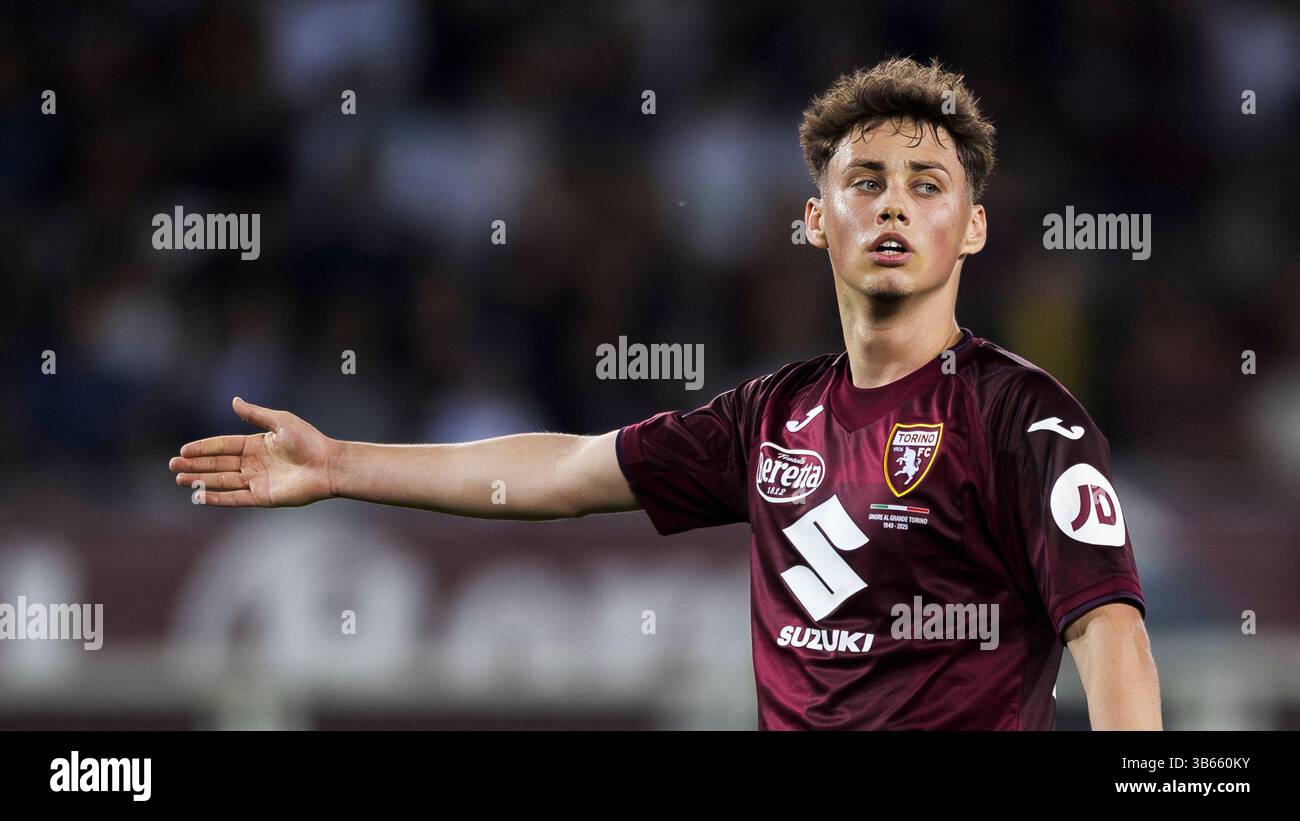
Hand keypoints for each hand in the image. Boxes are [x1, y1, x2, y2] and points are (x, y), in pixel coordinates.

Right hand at [169, 397, 337, 506]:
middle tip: (172, 466)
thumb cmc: (309, 441)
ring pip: (222, 481)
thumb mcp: (281, 421)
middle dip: (195, 465)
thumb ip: (256, 414)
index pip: (223, 446)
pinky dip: (217, 498)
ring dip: (201, 480)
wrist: (328, 465)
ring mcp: (257, 481)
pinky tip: (199, 497)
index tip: (183, 450)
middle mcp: (254, 463)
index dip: (203, 448)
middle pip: (218, 464)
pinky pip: (235, 498)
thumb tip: (233, 400)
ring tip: (179, 479)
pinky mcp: (263, 497)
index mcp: (257, 444)